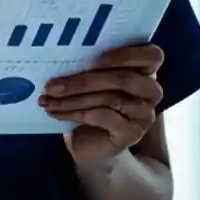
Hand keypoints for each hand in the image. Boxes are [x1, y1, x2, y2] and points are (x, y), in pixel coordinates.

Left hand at [39, 43, 164, 172]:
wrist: (89, 145)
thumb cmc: (89, 103)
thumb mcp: (90, 81)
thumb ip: (88, 66)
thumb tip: (60, 55)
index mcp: (145, 70)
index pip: (152, 56)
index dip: (125, 55)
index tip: (94, 58)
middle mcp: (150, 91)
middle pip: (123, 79)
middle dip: (83, 81)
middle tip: (51, 85)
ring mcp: (144, 114)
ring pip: (110, 99)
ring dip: (72, 99)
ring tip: (46, 100)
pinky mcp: (133, 133)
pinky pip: (105, 118)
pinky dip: (76, 113)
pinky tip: (56, 113)